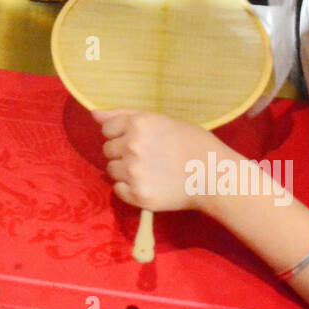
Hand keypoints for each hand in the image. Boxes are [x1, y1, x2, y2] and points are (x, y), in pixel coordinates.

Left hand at [94, 107, 219, 212]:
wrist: (215, 176)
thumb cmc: (193, 143)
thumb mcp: (162, 120)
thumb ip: (125, 115)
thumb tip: (94, 114)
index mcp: (138, 123)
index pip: (107, 128)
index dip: (121, 134)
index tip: (138, 140)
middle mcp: (132, 146)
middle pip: (108, 150)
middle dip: (123, 152)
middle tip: (148, 157)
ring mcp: (133, 172)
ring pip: (112, 170)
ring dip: (125, 171)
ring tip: (150, 171)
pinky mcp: (138, 195)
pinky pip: (118, 190)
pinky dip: (129, 189)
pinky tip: (149, 184)